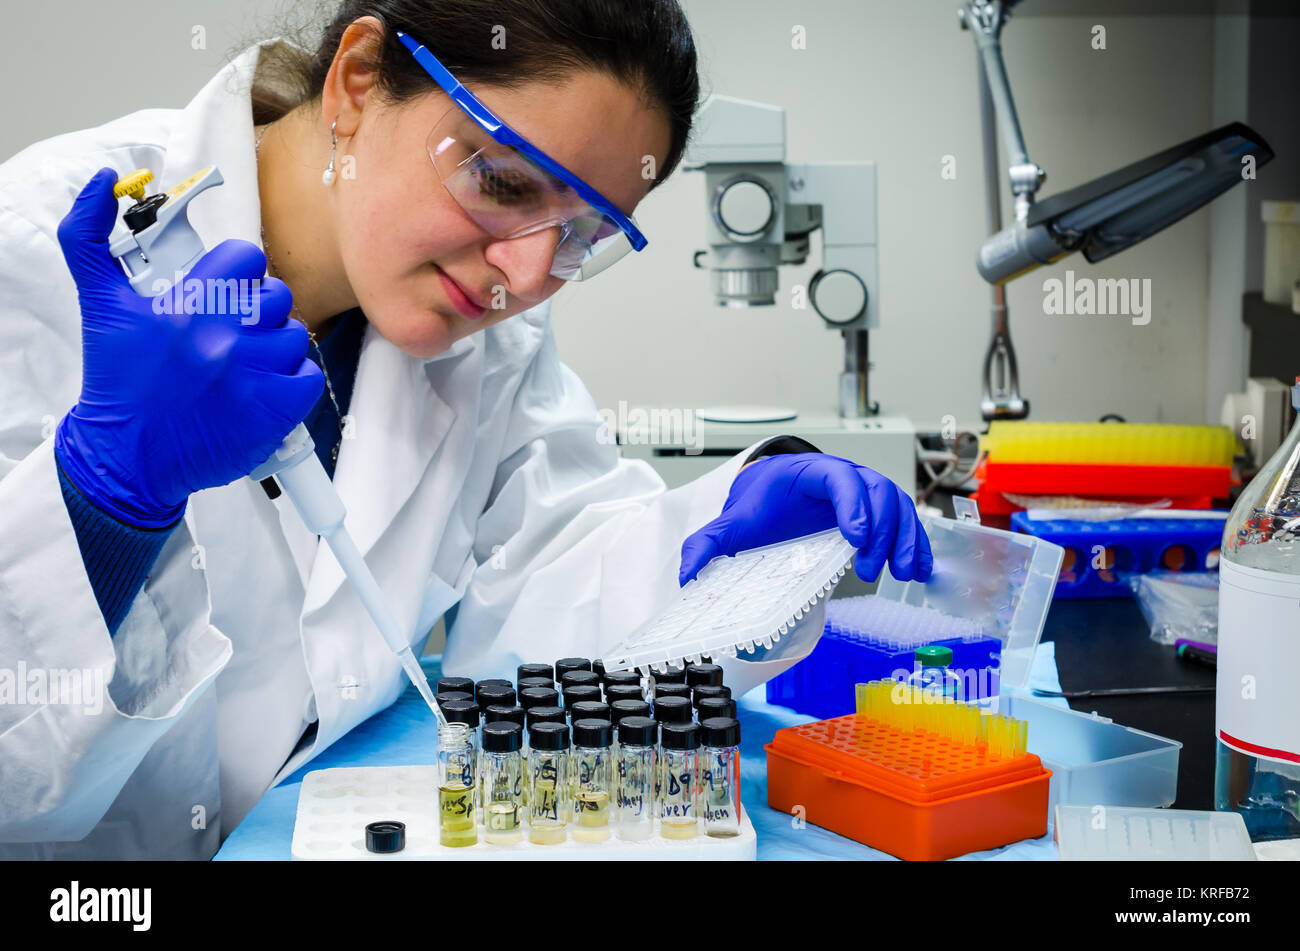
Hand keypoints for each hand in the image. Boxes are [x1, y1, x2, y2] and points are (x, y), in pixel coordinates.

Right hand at [53, 167, 323, 526]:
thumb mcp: (100, 305)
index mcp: (187, 306)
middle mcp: (223, 338)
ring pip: (295, 336)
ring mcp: (253, 375)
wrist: (128, 457)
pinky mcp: (275, 411)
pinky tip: (262, 389)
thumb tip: (98, 183)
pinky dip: (292, 383)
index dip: (240, 272)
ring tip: (244, 364)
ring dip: (275, 348)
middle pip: (277, 297)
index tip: (226, 291)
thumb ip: (90, 240)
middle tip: (231, 334)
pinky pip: (308, 376)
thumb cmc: (120, 382)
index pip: (247, 258)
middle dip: (257, 312)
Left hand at [679, 452, 933, 584]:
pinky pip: (904, 518)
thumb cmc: (760, 504)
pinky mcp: (877, 509)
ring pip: (897, 502)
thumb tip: (688, 573)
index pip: (838, 477)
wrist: (775, 493)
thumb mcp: (734, 522)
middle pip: (876, 489)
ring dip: (904, 537)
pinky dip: (915, 542)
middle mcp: (843, 475)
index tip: (854, 537)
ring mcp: (864, 490)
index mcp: (809, 473)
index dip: (852, 503)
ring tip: (901, 573)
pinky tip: (918, 569)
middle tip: (870, 568)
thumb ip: (709, 543)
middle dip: (880, 529)